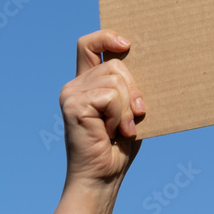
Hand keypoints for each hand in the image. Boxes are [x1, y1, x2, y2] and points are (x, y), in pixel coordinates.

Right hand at [59, 30, 145, 188]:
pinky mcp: (73, 104)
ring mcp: (71, 93)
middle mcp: (75, 85)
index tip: (127, 44)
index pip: (88, 45)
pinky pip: (111, 96)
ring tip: (121, 128)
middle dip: (134, 89)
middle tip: (136, 114)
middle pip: (116, 64)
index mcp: (86, 82)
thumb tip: (142, 59)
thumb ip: (127, 86)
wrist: (103, 176)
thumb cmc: (119, 144)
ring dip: (127, 108)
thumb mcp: (128, 108)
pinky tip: (112, 132)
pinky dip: (120, 115)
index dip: (107, 37)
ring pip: (116, 81)